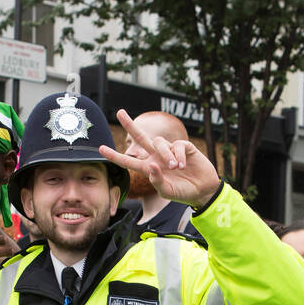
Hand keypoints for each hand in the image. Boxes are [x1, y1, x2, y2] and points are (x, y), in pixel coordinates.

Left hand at [99, 109, 220, 208]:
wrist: (203, 190)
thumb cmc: (182, 192)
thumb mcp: (166, 191)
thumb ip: (156, 181)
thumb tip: (151, 165)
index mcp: (149, 168)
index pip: (129, 160)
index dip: (115, 155)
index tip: (100, 149)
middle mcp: (157, 157)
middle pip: (141, 138)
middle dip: (130, 125)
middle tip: (119, 112)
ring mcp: (170, 151)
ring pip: (160, 143)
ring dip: (166, 155)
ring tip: (175, 167)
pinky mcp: (184, 147)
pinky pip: (177, 145)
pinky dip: (179, 155)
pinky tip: (184, 165)